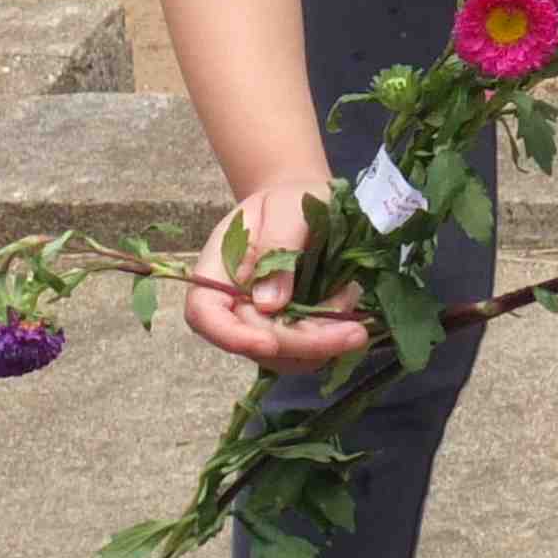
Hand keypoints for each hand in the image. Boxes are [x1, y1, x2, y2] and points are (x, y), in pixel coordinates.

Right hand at [184, 178, 371, 372]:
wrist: (305, 206)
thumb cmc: (290, 201)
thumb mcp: (287, 208)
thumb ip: (277, 248)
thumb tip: (269, 305)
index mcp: (217, 270)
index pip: (204, 313)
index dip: (231, 336)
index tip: (269, 343)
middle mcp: (233, 304)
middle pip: (255, 342)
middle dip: (304, 342)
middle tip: (353, 332)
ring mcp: (260, 322)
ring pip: (284, 356)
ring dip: (323, 344)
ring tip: (352, 302)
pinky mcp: (289, 330)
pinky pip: (306, 352)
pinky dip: (331, 339)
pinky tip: (349, 306)